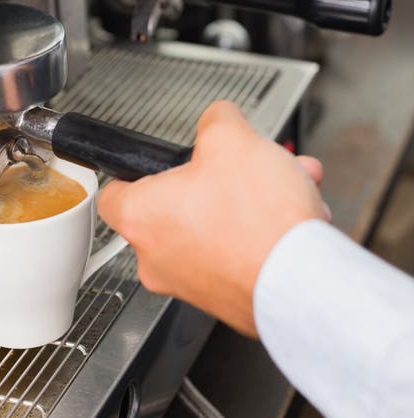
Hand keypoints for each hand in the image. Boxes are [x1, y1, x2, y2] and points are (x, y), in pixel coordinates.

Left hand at [99, 101, 328, 336]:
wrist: (304, 282)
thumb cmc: (258, 222)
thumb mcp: (232, 139)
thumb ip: (216, 119)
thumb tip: (218, 118)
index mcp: (142, 217)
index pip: (113, 193)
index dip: (133, 170)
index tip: (150, 165)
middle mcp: (158, 258)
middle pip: (178, 203)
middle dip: (221, 176)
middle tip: (243, 164)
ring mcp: (192, 284)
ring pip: (216, 225)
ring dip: (251, 199)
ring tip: (284, 182)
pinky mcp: (227, 299)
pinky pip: (238, 252)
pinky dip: (263, 230)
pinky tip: (295, 213)